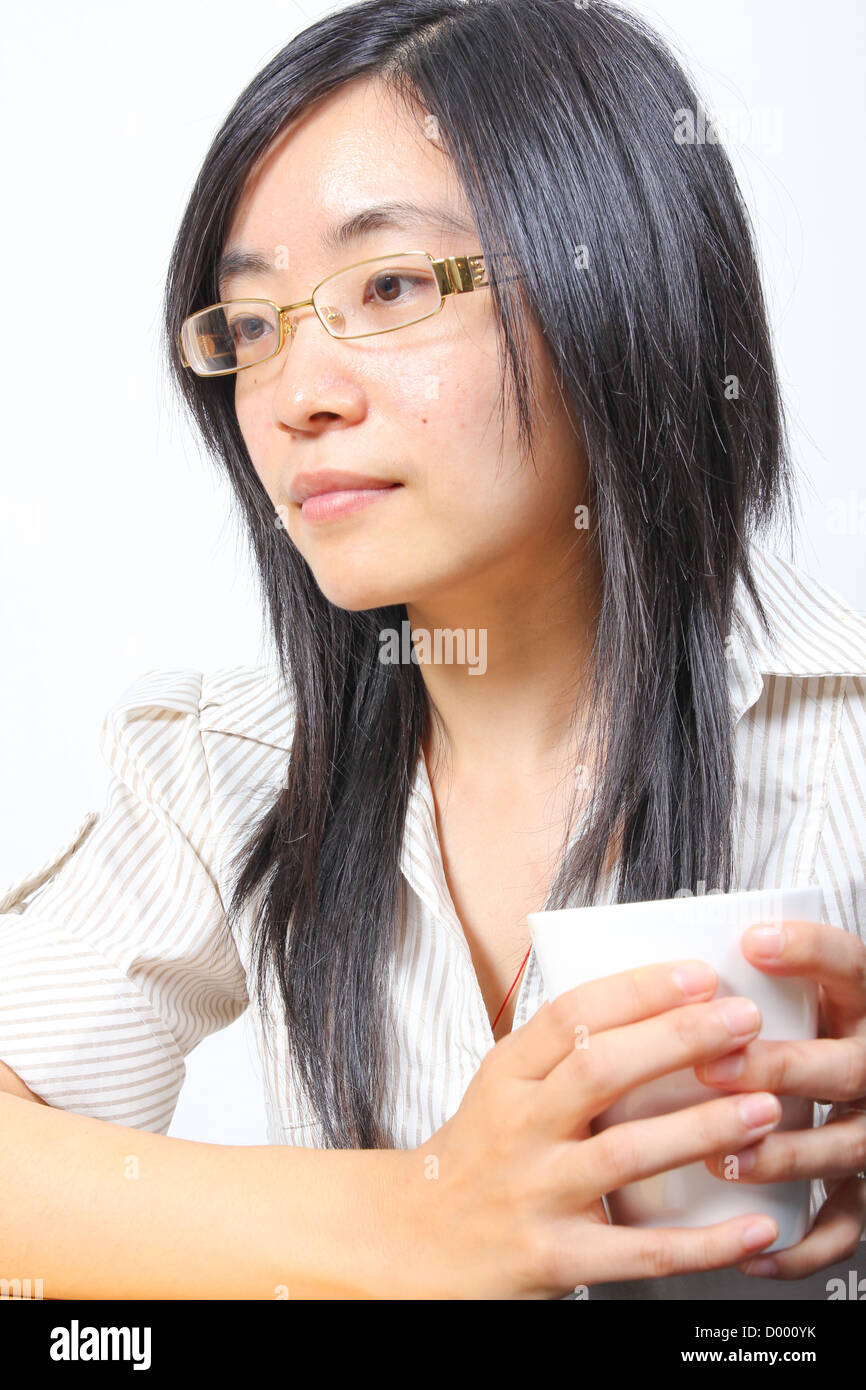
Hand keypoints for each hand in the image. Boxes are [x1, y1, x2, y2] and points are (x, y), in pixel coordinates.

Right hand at [408, 959, 787, 1298]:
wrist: (416, 1243)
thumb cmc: (479, 1156)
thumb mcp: (502, 1088)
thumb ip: (563, 1053)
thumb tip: (659, 1004)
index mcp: (507, 1076)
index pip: (570, 1015)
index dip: (638, 990)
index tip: (700, 975)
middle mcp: (519, 1127)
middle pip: (600, 1069)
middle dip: (679, 1038)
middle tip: (744, 1020)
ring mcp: (536, 1193)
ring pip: (625, 1153)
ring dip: (701, 1128)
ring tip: (764, 1108)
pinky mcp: (555, 1257)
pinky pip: (640, 1251)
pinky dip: (704, 1242)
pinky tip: (753, 1225)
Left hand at [694, 917, 865, 1278]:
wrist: (842, 1088)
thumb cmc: (782, 1037)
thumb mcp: (787, 996)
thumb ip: (739, 983)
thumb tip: (648, 961)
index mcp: (851, 1005)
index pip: (849, 964)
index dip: (808, 951)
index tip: (750, 943)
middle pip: (844, 1066)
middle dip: (777, 1068)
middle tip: (711, 1067)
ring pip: (842, 1148)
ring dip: (782, 1157)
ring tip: (721, 1158)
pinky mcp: (860, 1189)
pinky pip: (842, 1226)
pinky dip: (800, 1245)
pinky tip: (750, 1250)